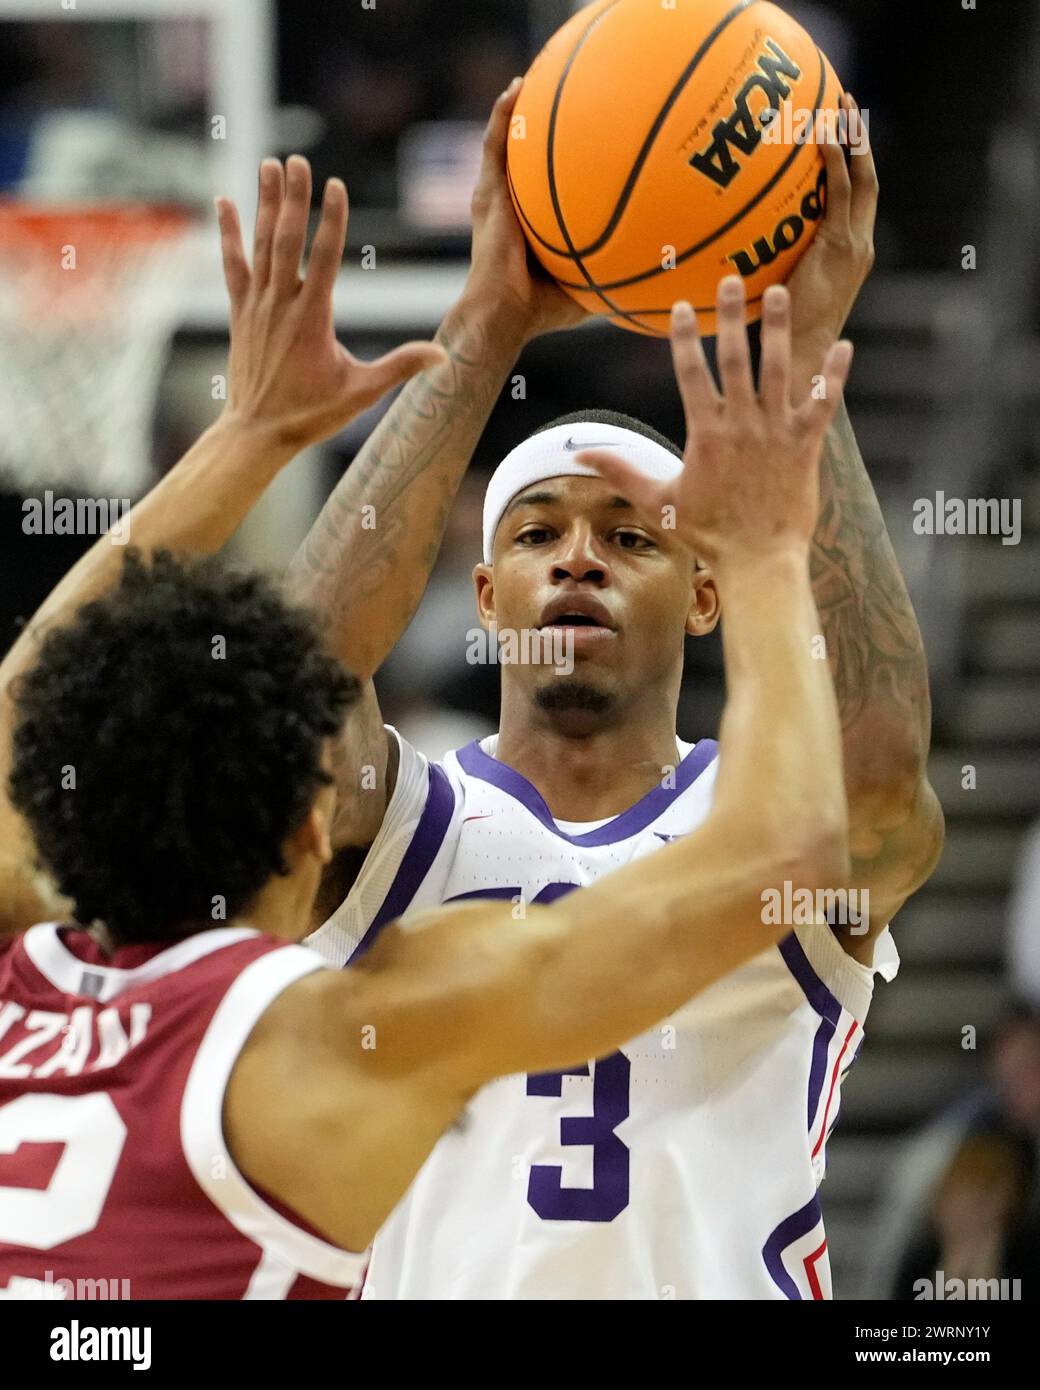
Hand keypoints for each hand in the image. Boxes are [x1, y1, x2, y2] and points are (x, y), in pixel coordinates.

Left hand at [216, 156, 445, 448]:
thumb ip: (400, 367)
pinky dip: (229, 233)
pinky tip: (224, 201)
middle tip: (298, 160)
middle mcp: (281, 305)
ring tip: (270, 164)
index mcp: (312, 319)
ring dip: (266, 203)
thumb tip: (443, 357)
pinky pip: (233, 264)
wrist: (257, 432)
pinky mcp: (240, 312)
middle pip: (288, 240)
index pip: (323, 258)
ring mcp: (257, 306)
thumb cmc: (311, 414)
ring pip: (261, 244)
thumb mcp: (362, 393)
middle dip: (294, 198)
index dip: (330, 220)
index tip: (334, 186)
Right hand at [462, 79, 590, 342]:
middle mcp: (513, 206)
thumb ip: (613, 272)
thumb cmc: (541, 310)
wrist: (503, 314)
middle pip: (527, 158)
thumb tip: (657, 272)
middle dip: (540, 128)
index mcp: (533, 224)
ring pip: (507, 143)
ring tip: (532, 77)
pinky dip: (502, 116)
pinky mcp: (487, 195)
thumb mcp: (587, 286)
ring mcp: (497, 198)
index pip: (548, 186)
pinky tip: (515, 89)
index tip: (591, 139)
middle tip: (564, 97)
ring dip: (518, 110)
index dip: (564, 163)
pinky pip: (494, 145)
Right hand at [577, 277, 852, 569]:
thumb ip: (620, 470)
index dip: (684, 338)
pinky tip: (844, 346)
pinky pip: (823, 402)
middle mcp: (742, 424)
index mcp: (706, 433)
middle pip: (734, 359)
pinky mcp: (806, 445)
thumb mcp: (657, 501)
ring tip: (780, 291)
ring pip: (779, 369)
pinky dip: (834, 374)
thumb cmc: (707, 535)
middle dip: (731, 316)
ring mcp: (777, 432)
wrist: (758, 560)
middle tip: (732, 279)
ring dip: (778, 328)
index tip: (682, 306)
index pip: (691, 373)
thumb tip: (579, 454)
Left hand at [787, 93, 877, 391]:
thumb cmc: (779, 336)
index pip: (856, 199)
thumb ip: (767, 262)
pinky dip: (834, 164)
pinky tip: (820, 137)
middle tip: (845, 102)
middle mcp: (858, 246)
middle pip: (867, 181)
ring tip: (839, 106)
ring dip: (852, 141)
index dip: (853, 162)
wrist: (796, 360)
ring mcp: (853, 246)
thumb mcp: (776, 290)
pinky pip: (839, 196)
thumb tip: (726, 241)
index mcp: (850, 255)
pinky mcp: (841, 249)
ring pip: (861, 181)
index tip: (839, 129)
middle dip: (860, 139)